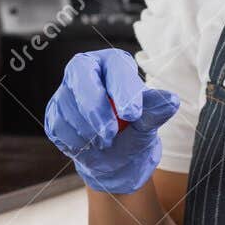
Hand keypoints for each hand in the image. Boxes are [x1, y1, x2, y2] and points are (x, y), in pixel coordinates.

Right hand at [43, 48, 179, 194]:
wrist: (114, 160)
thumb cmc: (134, 133)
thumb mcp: (149, 124)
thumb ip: (155, 111)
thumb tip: (171, 100)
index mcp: (115, 64)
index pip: (115, 65)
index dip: (122, 88)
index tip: (132, 114)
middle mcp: (87, 69)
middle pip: (80, 73)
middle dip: (94, 107)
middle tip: (109, 135)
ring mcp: (66, 89)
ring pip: (68, 104)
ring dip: (88, 132)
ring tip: (106, 143)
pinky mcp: (53, 111)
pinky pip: (58, 125)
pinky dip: (75, 142)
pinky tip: (89, 146)